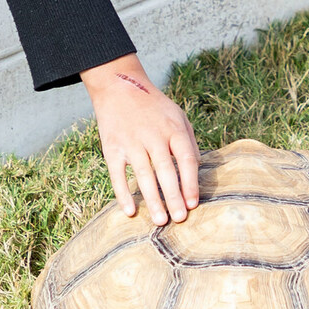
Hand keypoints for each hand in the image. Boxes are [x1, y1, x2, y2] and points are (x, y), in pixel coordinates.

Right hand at [82, 55, 199, 225]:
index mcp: (173, 128)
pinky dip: (123, 194)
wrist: (120, 87)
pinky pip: (117, 175)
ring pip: (143, 175)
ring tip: (161, 221)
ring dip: (153, 200)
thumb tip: (197, 169)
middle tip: (180, 219)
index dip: (190, 183)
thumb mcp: (177, 115)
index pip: (186, 159)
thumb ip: (188, 141)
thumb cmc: (154, 107)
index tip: (194, 204)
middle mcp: (153, 135)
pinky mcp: (112, 148)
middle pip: (166, 171)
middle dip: (174, 197)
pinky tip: (131, 212)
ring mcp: (131, 142)